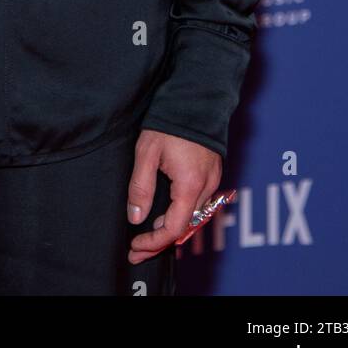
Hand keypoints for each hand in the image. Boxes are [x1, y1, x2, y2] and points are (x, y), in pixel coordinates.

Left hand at [126, 128, 221, 263]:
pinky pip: (199, 203)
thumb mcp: (146, 153)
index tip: (135, 247)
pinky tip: (166, 214)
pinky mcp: (213, 172)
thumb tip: (136, 217)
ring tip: (147, 236)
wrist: (195, 98)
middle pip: (185, 227)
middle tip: (137, 249)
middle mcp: (206, 187)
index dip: (153, 242)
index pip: (174, 229)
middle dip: (159, 241)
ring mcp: (212, 180)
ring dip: (171, 229)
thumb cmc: (170, 123)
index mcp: (190, 185)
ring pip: (193, 216)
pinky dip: (182, 214)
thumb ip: (141, 187)